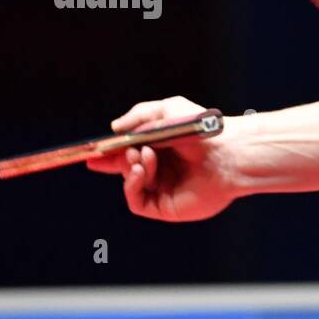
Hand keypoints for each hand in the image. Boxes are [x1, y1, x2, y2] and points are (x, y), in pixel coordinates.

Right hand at [86, 95, 242, 221]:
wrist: (227, 153)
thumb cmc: (201, 130)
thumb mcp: (167, 111)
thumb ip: (139, 116)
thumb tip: (115, 129)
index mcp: (161, 149)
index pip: (128, 154)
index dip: (109, 154)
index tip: (92, 152)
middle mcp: (162, 171)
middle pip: (125, 170)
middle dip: (116, 160)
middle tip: (122, 149)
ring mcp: (164, 190)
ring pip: (130, 183)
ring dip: (130, 167)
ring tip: (145, 154)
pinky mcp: (167, 207)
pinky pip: (137, 202)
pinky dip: (131, 186)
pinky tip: (139, 170)